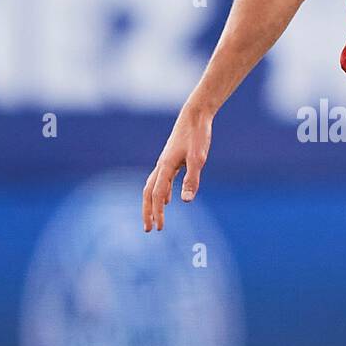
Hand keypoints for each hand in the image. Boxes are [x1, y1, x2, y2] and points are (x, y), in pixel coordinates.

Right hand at [142, 103, 212, 230]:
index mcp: (166, 167)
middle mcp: (161, 165)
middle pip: (148, 193)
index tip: (158, 228)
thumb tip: (185, 201)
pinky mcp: (171, 159)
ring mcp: (165, 162)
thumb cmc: (197, 136)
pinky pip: (161, 180)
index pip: (157, 195)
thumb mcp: (198, 159)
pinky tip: (168, 199)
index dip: (157, 213)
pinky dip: (161, 192)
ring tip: (154, 218)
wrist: (195, 116)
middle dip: (147, 212)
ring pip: (152, 186)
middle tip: (148, 229)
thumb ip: (192, 180)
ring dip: (152, 203)